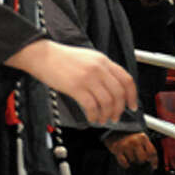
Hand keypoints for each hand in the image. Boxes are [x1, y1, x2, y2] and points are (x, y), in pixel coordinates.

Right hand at [5, 40, 136, 124]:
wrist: (42, 55)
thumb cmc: (61, 58)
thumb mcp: (87, 58)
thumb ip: (101, 70)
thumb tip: (111, 89)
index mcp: (103, 60)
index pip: (126, 79)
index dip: (132, 95)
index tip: (132, 105)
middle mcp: (98, 68)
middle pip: (119, 93)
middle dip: (119, 109)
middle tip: (116, 116)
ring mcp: (88, 77)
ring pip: (107, 101)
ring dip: (107, 114)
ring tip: (102, 119)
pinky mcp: (76, 87)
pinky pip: (92, 106)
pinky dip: (94, 115)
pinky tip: (92, 118)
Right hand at [104, 132, 157, 169]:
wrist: (116, 132)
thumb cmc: (132, 139)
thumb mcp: (143, 140)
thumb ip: (150, 151)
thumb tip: (154, 166)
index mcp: (143, 137)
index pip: (152, 152)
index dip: (152, 160)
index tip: (150, 162)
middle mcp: (135, 140)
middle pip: (143, 158)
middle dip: (141, 160)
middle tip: (138, 158)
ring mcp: (125, 145)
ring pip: (133, 161)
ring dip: (132, 161)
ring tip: (130, 156)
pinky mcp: (117, 150)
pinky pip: (124, 163)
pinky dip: (126, 164)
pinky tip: (126, 160)